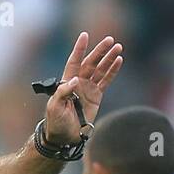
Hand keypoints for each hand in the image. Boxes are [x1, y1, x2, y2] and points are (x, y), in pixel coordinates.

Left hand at [44, 32, 122, 146]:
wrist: (64, 137)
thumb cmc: (55, 122)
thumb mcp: (54, 107)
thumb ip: (63, 92)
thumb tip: (76, 80)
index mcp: (66, 82)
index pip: (74, 61)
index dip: (79, 49)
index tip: (85, 36)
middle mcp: (78, 82)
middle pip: (90, 62)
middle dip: (100, 51)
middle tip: (110, 40)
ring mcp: (88, 88)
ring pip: (100, 69)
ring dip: (109, 58)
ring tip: (118, 48)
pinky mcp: (96, 96)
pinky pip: (106, 81)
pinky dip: (112, 71)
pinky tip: (119, 61)